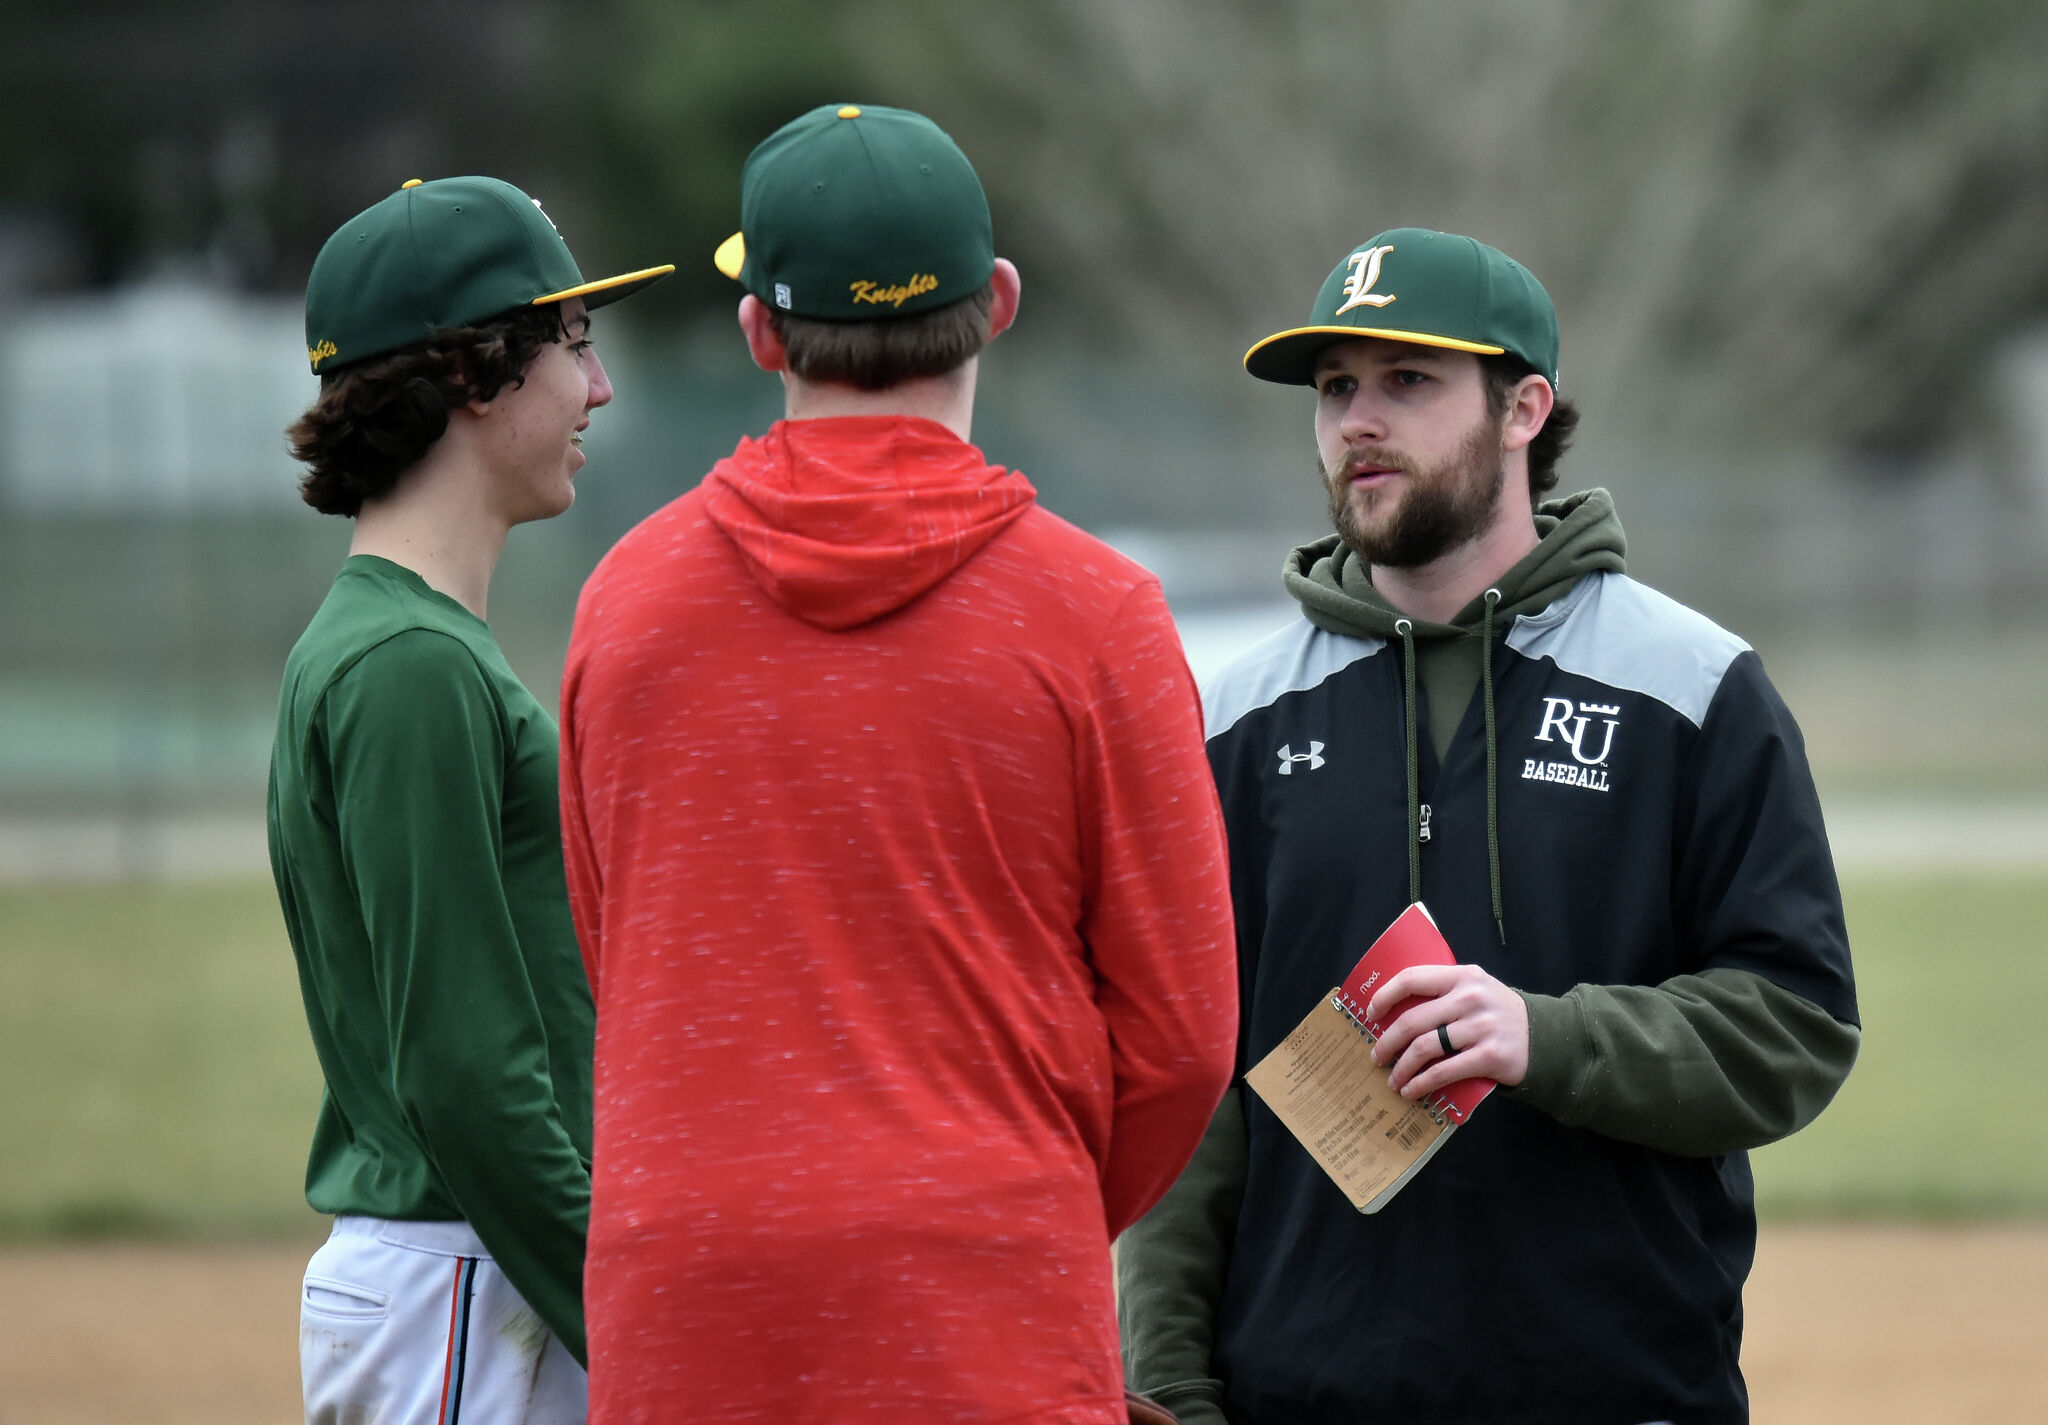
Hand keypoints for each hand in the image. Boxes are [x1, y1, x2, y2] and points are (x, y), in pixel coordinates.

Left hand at [1365, 963, 1528, 1098]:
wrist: (1548, 1038)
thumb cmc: (1500, 1014)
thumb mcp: (1477, 990)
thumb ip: (1445, 992)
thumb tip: (1395, 1010)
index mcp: (1463, 976)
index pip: (1413, 978)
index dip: (1385, 996)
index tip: (1371, 1014)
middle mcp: (1470, 998)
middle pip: (1412, 1020)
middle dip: (1387, 1042)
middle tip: (1377, 1056)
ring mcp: (1480, 1027)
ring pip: (1424, 1048)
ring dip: (1401, 1067)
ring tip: (1393, 1079)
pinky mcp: (1489, 1056)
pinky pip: (1443, 1072)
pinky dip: (1421, 1083)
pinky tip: (1411, 1090)